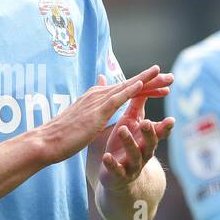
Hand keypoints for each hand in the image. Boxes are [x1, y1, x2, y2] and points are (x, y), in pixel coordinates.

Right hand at [34, 65, 172, 166]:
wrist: (47, 142)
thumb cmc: (63, 133)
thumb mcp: (81, 115)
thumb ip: (93, 102)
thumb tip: (100, 86)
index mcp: (96, 96)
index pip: (125, 88)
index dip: (144, 85)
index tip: (161, 85)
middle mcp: (98, 94)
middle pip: (131, 84)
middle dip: (152, 80)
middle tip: (171, 77)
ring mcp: (97, 101)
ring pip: (128, 87)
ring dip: (148, 82)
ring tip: (166, 77)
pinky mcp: (96, 111)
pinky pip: (116, 98)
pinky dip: (130, 90)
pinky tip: (142, 85)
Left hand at [98, 90, 175, 192]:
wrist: (118, 177)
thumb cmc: (125, 144)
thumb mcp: (131, 123)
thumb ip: (137, 104)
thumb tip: (143, 80)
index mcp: (147, 139)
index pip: (159, 132)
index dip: (166, 127)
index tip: (171, 119)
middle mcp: (144, 152)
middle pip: (151, 143)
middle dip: (149, 133)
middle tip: (146, 122)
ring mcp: (132, 165)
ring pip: (134, 155)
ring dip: (129, 142)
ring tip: (121, 129)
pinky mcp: (119, 175)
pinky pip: (117, 170)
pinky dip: (112, 164)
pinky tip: (105, 156)